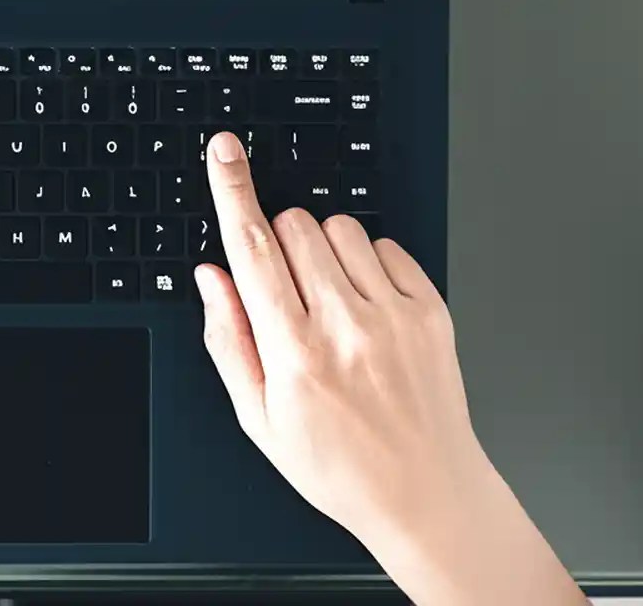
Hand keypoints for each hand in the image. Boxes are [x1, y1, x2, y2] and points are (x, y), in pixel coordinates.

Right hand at [197, 131, 585, 605]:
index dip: (233, 191)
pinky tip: (367, 309)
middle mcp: (345, 327)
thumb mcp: (259, 417)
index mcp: (293, 354)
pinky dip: (370, 265)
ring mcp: (393, 316)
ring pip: (341, 228)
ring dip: (323, 251)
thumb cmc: (337, 463)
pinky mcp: (430, 311)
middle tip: (288, 291)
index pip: (253, 250)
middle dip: (279, 241)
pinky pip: (389, 248)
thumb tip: (212, 277)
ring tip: (332, 304)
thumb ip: (228, 339)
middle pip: (296, 226)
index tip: (224, 151)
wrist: (425, 492)